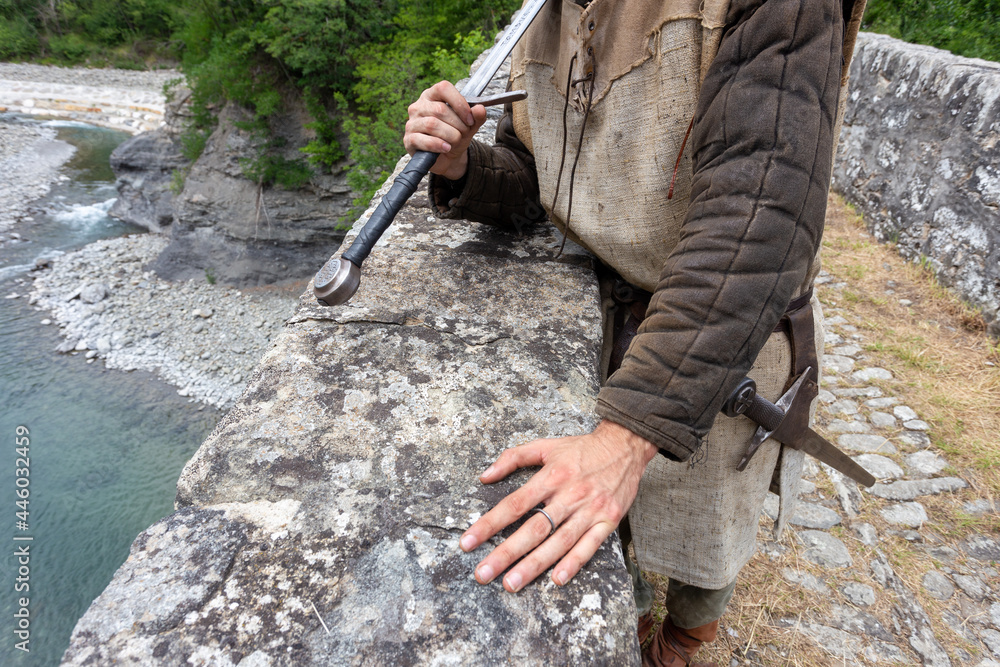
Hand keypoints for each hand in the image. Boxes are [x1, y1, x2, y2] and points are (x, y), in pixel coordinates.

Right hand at [404, 80, 486, 180]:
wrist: (447, 157)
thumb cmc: (455, 135)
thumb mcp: (469, 126)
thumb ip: (476, 117)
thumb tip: (480, 109)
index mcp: (432, 95)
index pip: (443, 88)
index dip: (459, 103)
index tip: (470, 119)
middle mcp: (419, 106)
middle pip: (440, 109)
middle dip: (458, 124)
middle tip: (464, 133)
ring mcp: (412, 123)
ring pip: (432, 124)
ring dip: (450, 135)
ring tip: (455, 141)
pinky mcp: (409, 140)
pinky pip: (424, 140)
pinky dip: (438, 145)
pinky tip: (446, 148)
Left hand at [460, 420, 658, 591]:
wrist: (625, 445)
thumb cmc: (582, 448)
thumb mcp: (545, 445)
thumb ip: (512, 458)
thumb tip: (484, 476)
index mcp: (551, 476)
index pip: (514, 504)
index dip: (489, 524)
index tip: (467, 542)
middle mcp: (569, 494)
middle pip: (533, 528)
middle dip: (505, 553)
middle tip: (483, 573)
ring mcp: (590, 510)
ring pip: (559, 542)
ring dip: (534, 564)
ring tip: (511, 583)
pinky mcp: (608, 520)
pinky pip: (590, 546)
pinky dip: (574, 563)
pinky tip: (557, 579)